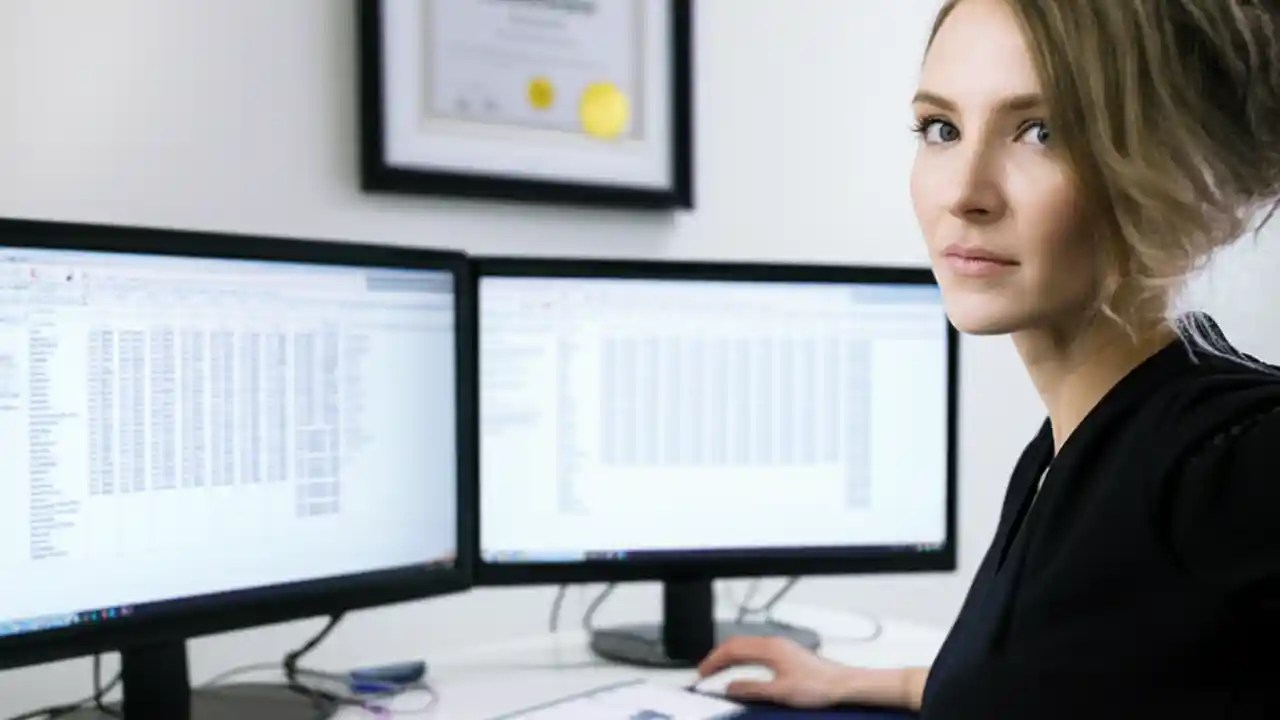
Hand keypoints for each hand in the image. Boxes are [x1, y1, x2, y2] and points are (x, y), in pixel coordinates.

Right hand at [696, 636, 919, 709]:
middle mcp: (774, 644)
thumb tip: (729, 687)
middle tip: (704, 673)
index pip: (732, 649)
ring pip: (747, 647)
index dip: (713, 660)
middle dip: (718, 657)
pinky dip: (742, 659)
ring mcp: (781, 647)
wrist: (844, 684)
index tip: (701, 673)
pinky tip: (742, 671)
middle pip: (737, 645)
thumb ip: (752, 689)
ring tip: (718, 671)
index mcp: (769, 648)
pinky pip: (756, 652)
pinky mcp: (787, 654)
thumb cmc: (818, 687)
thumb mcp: (780, 692)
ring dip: (730, 658)